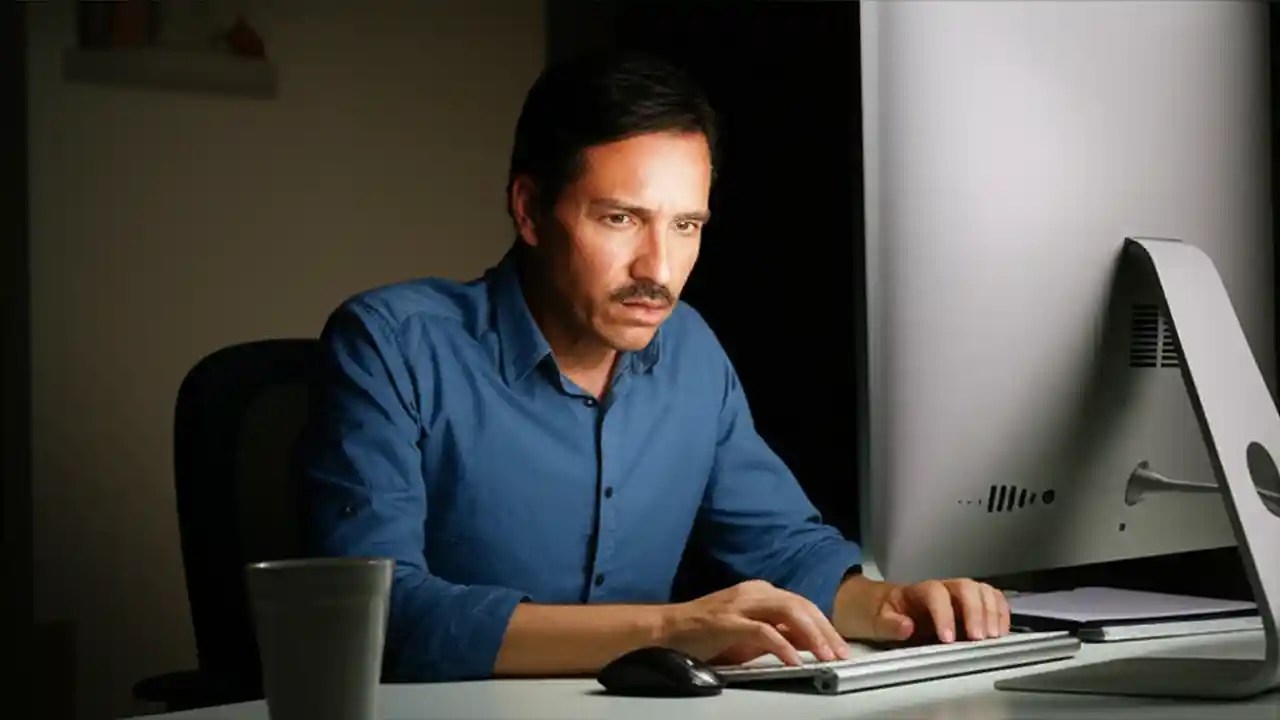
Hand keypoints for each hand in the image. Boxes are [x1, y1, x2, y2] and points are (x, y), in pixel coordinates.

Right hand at [660, 580, 851, 665]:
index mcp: (761, 592)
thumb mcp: (750, 634)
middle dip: (825, 631)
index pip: (802, 604)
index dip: (825, 625)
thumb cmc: (708, 634)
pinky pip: (763, 631)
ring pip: (788, 612)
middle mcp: (754, 592)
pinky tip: (795, 660)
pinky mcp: (728, 621)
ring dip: (811, 635)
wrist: (668, 629)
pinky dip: (783, 645)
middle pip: (801, 605)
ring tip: (825, 656)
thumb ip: (778, 634)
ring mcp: (741, 604)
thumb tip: (809, 644)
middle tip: (841, 654)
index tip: (840, 647)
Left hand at [845, 577, 1011, 643]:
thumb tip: (907, 627)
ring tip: (994, 636)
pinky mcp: (961, 607)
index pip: (935, 593)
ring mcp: (951, 596)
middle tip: (979, 638)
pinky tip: (1000, 630)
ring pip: (979, 591)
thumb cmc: (868, 611)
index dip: (944, 614)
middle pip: (965, 587)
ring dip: (991, 611)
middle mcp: (937, 589)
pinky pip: (986, 600)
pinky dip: (998, 611)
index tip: (948, 639)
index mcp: (914, 592)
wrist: (865, 603)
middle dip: (976, 611)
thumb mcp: (868, 620)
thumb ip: (887, 624)